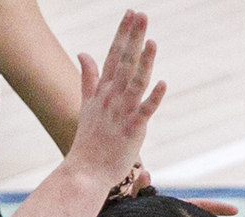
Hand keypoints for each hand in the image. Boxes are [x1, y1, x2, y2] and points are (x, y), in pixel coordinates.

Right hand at [65, 12, 165, 195]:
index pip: (114, 56)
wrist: (85, 173)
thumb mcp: (86, 105)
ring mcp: (122, 113)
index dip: (123, 34)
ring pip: (135, 82)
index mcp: (103, 92)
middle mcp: (111, 98)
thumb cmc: (88, 142)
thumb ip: (88, 78)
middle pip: (125, 62)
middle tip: (141, 14)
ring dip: (144, 61)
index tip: (130, 13)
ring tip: (151, 40)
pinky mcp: (133, 130)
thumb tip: (83, 52)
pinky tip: (162, 82)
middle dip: (133, 38)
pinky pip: (144, 111)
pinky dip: (153, 98)